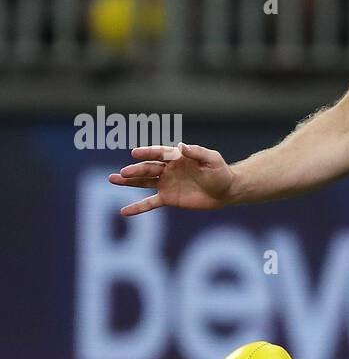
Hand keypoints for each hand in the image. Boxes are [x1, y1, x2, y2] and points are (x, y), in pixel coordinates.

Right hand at [109, 141, 233, 216]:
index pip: (158, 153)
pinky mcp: (168, 198)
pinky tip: (124, 212)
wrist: (225, 190)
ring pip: (143, 182)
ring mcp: (166, 184)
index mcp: (176, 157)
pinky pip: (150, 203)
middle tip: (122, 173)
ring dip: (128, 182)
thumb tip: (181, 146)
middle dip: (135, 170)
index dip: (147, 153)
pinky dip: (138, 207)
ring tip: (112, 179)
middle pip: (148, 168)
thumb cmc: (220, 172)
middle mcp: (167, 169)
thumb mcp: (212, 160)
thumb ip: (197, 152)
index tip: (135, 153)